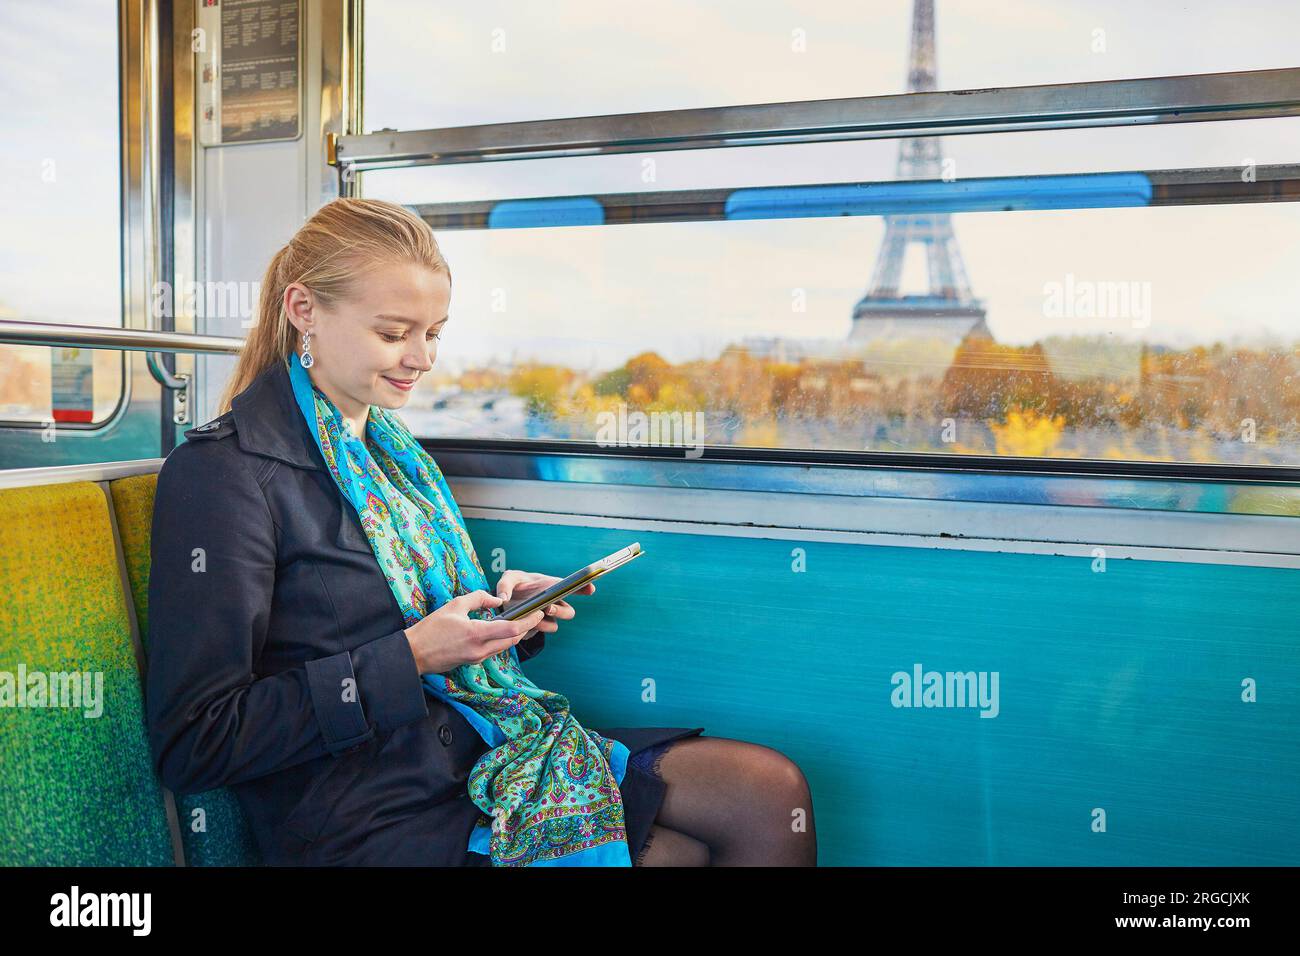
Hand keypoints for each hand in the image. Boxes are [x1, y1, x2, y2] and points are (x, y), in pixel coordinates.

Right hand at [403, 590, 545, 673]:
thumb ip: (478, 599)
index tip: (539, 611)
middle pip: (513, 640)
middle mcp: (480, 650)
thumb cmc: (431, 629)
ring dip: (516, 635)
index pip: (512, 629)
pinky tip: (504, 630)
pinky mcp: (473, 662)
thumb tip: (497, 600)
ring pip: (505, 647)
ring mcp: (477, 658)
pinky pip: (494, 650)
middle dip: (527, 627)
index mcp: (477, 634)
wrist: (414, 654)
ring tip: (523, 620)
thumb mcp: (454, 606)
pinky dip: (503, 640)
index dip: (529, 620)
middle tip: (535, 615)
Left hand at [495, 569, 595, 641]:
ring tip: (532, 619)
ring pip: (554, 626)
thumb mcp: (508, 578)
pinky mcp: (536, 627)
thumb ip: (505, 585)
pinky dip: (530, 631)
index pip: (572, 587)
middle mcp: (553, 603)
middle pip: (569, 612)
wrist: (506, 599)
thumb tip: (503, 599)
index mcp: (551, 587)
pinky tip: (521, 626)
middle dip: (561, 612)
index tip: (591, 588)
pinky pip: (538, 633)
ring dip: (545, 624)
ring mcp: (546, 617)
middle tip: (548, 608)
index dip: (584, 588)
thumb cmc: (513, 584)